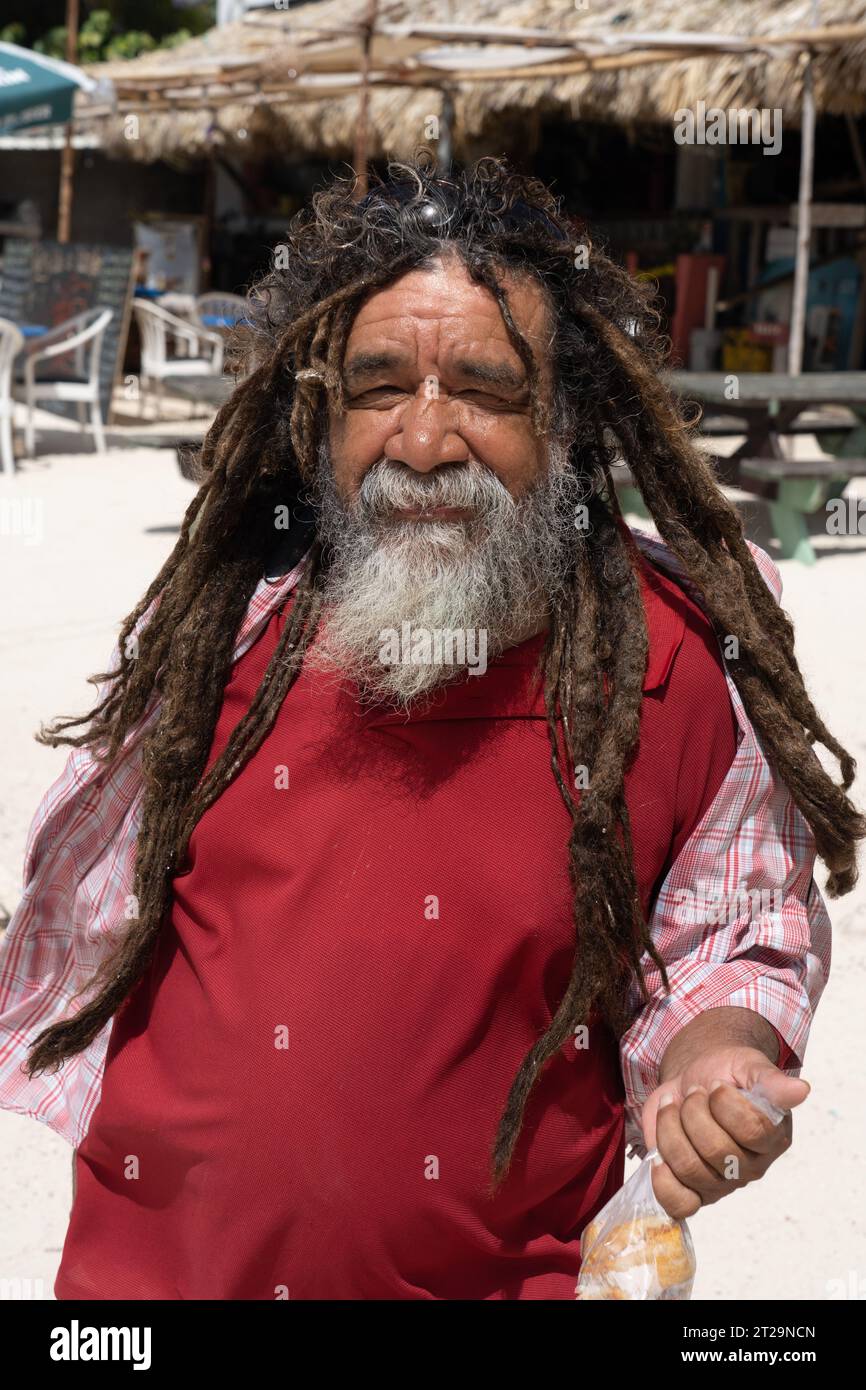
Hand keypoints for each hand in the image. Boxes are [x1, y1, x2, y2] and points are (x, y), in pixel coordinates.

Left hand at [642, 1046, 809, 1218]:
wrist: (693, 1079)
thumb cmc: (725, 1074)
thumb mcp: (748, 1065)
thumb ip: (771, 1080)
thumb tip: (801, 1090)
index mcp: (773, 1138)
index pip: (752, 1131)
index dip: (724, 1103)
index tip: (716, 1083)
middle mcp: (751, 1167)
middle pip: (716, 1150)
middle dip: (694, 1111)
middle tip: (694, 1092)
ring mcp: (722, 1184)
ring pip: (690, 1169)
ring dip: (670, 1128)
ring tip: (673, 1108)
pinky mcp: (693, 1191)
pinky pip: (679, 1204)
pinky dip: (664, 1183)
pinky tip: (659, 1157)